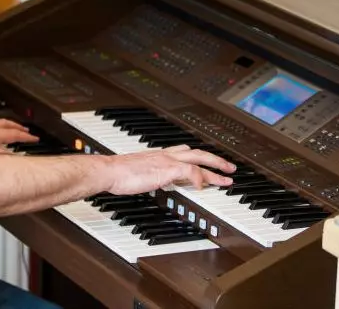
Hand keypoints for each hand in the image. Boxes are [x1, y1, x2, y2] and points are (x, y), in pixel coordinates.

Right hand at [105, 145, 235, 194]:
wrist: (110, 171)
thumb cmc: (119, 174)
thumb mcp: (140, 172)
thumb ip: (151, 174)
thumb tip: (155, 181)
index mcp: (160, 155)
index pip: (186, 152)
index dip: (199, 158)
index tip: (209, 163)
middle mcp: (166, 155)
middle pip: (197, 153)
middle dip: (215, 160)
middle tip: (228, 167)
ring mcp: (168, 161)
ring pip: (199, 160)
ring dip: (215, 168)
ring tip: (226, 178)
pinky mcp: (167, 169)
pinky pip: (190, 172)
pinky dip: (199, 178)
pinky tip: (203, 187)